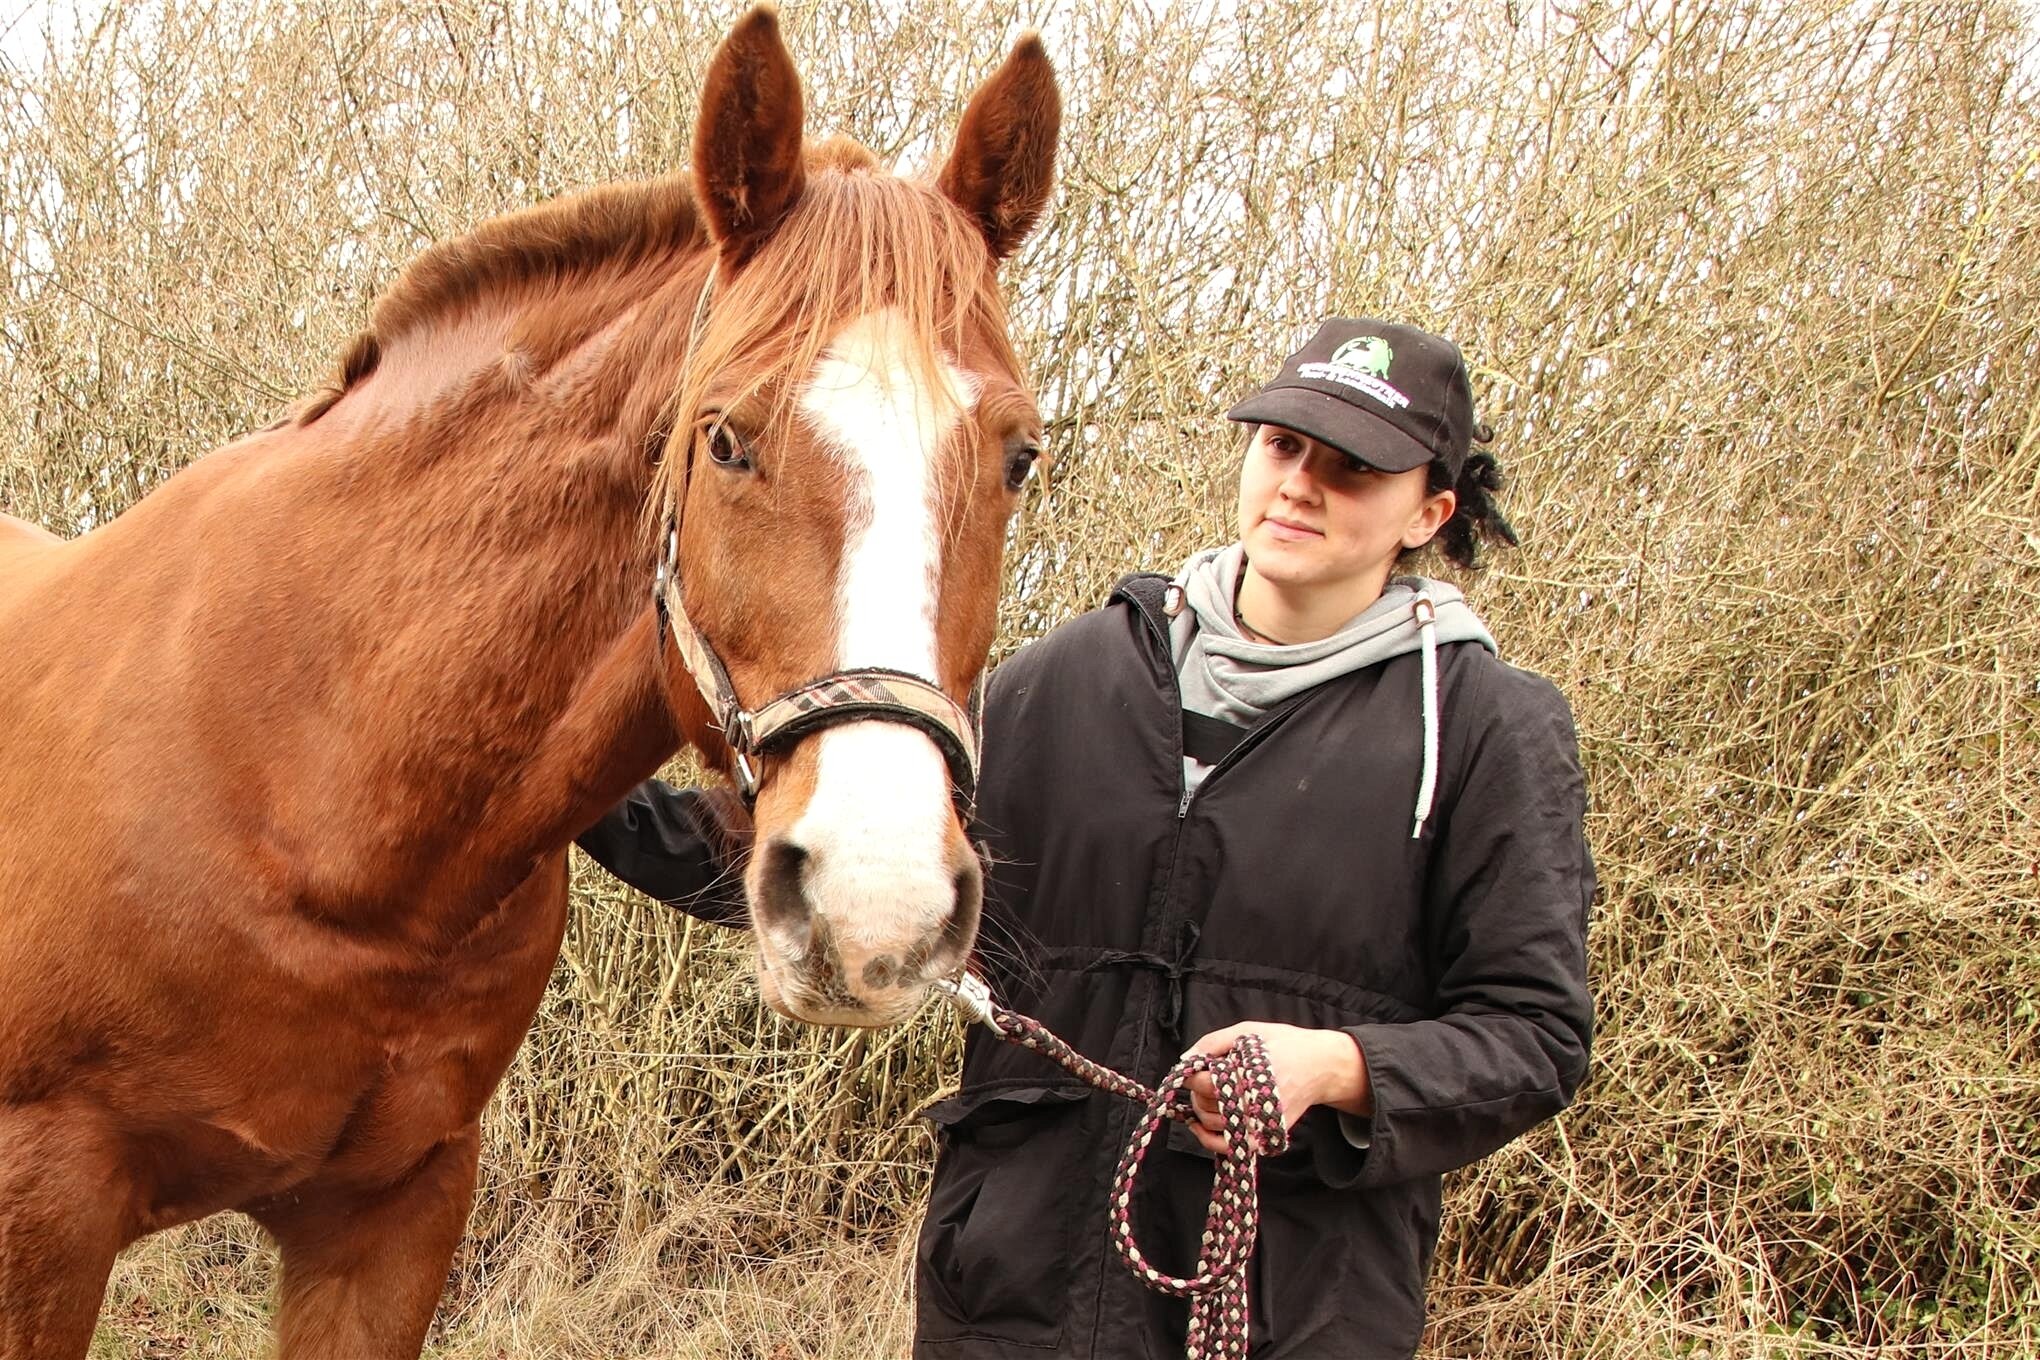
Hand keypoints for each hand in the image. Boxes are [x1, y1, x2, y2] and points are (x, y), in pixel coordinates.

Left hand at [1179, 1022, 1369, 1155]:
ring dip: (1202, 1110)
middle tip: (1207, 1077)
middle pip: (1206, 1106)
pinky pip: (1229, 1147)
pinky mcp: (1265, 1136)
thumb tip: (1185, 1060)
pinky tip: (1199, 1126)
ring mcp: (1260, 1123)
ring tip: (1210, 1094)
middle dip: (1198, 1091)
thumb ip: (1212, 1042)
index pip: (1204, 1084)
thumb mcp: (1247, 1030)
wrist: (1320, 1066)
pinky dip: (1210, 1140)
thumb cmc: (1284, 1044)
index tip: (1192, 1069)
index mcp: (1249, 1075)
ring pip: (1213, 1126)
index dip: (1191, 1076)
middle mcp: (1255, 1104)